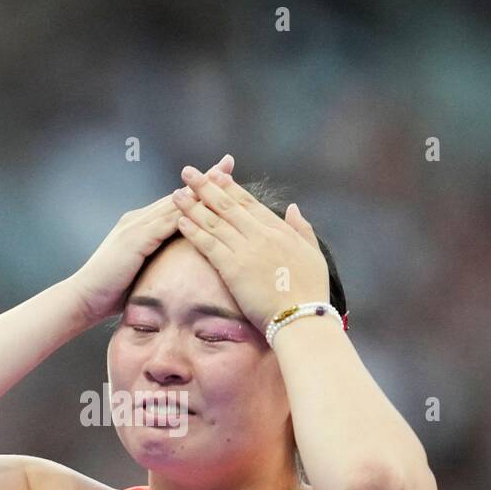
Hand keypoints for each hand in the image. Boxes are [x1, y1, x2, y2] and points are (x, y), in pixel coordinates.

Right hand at [68, 154, 233, 325]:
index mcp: (141, 226)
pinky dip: (186, 213)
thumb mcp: (142, 270)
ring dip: (200, 190)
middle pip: (178, 196)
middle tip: (228, 161)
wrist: (83, 299)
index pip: (175, 204)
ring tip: (223, 175)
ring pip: (174, 204)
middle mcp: (138, 219)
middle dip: (205, 179)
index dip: (199, 189)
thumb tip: (181, 266)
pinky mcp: (134, 239)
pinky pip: (165, 224)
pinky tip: (205, 207)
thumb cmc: (111, 292)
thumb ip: (158, 260)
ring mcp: (135, 226)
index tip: (222, 175)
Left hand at [172, 160, 328, 332]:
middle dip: (205, 186)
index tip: (216, 175)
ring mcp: (246, 250)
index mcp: (279, 229)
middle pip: (227, 205)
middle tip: (188, 172)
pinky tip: (180, 221)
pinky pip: (209, 245)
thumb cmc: (310, 291)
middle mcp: (261, 234)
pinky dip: (194, 231)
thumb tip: (293, 207)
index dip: (229, 187)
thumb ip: (302, 228)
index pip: (249, 203)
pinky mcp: (233, 268)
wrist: (301, 317)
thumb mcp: (313, 253)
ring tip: (176, 193)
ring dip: (193, 205)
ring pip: (214, 221)